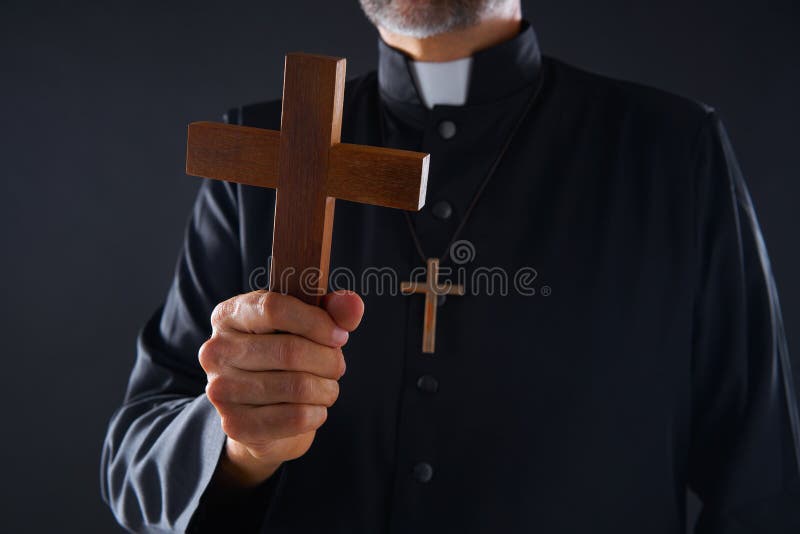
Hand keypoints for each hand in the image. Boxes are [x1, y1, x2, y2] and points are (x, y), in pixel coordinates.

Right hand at [199, 290, 363, 486]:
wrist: (261, 411)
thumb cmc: (285, 356)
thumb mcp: (307, 326)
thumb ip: (332, 311)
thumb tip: (353, 304)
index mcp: (229, 315)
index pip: (273, 308)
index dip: (316, 321)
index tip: (340, 335)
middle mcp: (216, 351)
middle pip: (290, 351)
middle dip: (328, 360)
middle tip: (337, 365)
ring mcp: (221, 390)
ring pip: (298, 386)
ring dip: (327, 388)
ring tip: (327, 387)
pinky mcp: (235, 425)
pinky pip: (295, 418)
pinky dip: (317, 413)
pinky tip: (314, 408)